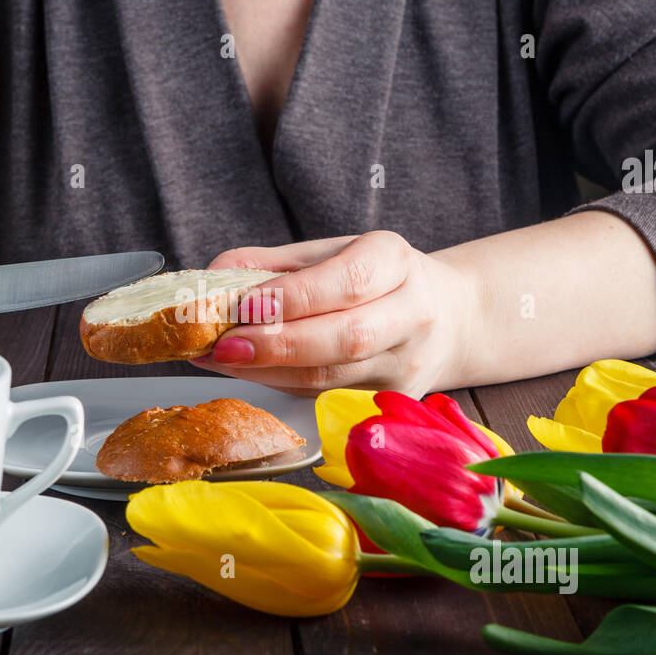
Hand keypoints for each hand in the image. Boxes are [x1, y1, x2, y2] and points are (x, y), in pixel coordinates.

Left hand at [193, 230, 478, 396]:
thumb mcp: (329, 254)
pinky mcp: (394, 400)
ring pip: (331, 377)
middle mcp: (411, 313)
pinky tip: (250, 373)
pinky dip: (281, 386)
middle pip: (344, 337)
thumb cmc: (373, 280)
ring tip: (220, 360)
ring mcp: (406, 364)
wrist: (445, 318)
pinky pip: (327, 396)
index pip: (346, 282)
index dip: (292, 298)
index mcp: (395, 261)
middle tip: (222, 346)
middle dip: (277, 344)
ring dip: (268, 371)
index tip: (241, 306)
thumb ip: (270, 264)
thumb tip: (210, 280)